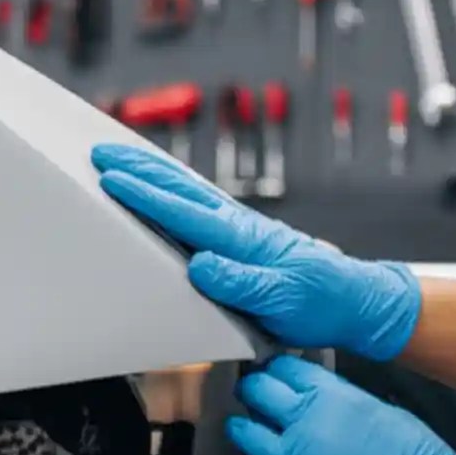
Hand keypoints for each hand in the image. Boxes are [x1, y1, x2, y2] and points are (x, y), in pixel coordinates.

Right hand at [92, 143, 420, 360]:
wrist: (354, 300)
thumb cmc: (323, 302)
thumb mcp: (286, 302)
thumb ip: (243, 285)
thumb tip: (203, 268)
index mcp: (243, 240)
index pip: (184, 213)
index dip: (145, 195)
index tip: (112, 178)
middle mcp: (238, 226)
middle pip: (180, 189)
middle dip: (139, 169)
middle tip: (102, 152)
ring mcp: (239, 227)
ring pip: (188, 190)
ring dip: (152, 171)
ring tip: (120, 155)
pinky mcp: (240, 236)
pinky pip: (198, 203)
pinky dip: (174, 186)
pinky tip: (161, 183)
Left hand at [214, 355, 455, 454]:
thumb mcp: (381, 410)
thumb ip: (342, 400)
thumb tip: (321, 395)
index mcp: (332, 396)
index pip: (286, 368)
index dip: (274, 368)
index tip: (268, 370)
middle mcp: (307, 424)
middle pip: (259, 393)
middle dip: (252, 389)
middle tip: (248, 392)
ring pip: (248, 436)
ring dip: (241, 429)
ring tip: (238, 427)